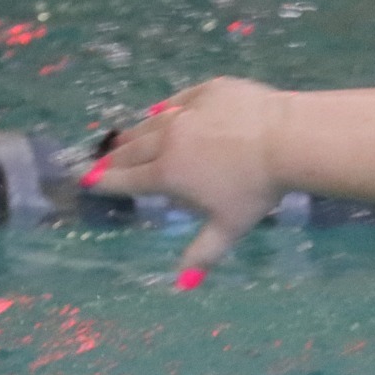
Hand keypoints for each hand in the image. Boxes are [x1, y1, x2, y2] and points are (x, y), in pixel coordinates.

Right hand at [81, 77, 285, 282]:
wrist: (286, 139)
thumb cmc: (257, 189)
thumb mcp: (229, 227)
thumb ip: (204, 252)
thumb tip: (184, 282)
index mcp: (169, 173)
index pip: (130, 180)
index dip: (107, 182)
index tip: (88, 181)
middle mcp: (170, 139)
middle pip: (135, 149)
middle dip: (115, 157)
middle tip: (101, 160)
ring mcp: (188, 111)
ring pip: (154, 122)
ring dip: (136, 132)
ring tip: (124, 137)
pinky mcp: (209, 91)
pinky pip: (181, 100)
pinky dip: (168, 108)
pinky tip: (161, 110)